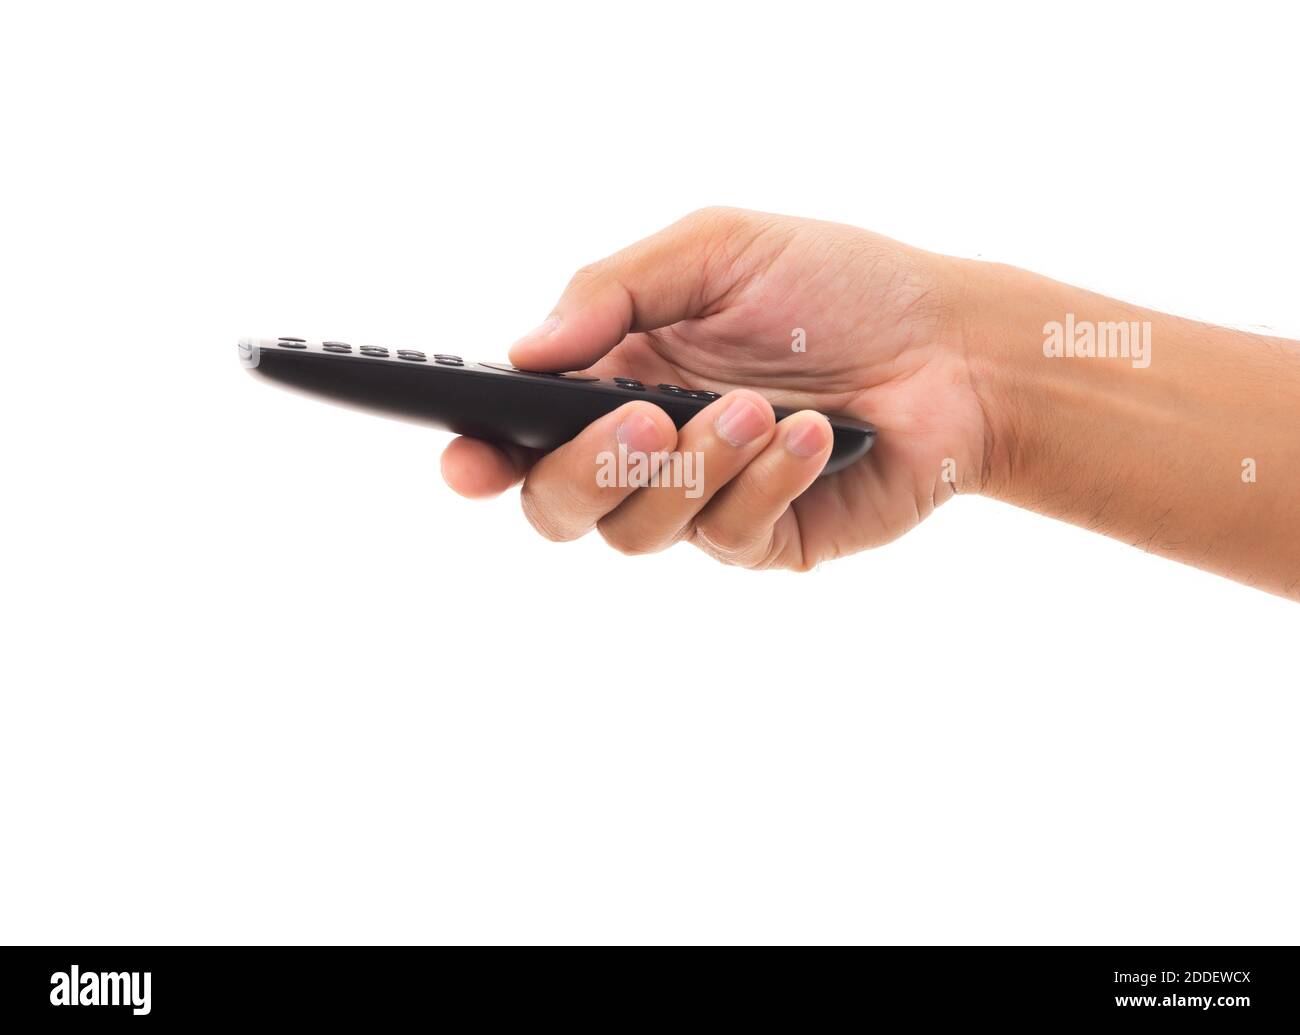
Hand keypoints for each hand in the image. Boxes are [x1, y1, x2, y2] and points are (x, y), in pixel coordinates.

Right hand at [440, 207, 987, 569]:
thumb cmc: (836, 286)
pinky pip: (728, 535)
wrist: (951, 345)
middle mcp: (643, 448)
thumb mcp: (718, 249)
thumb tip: (523, 353)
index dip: (478, 457)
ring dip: (694, 467)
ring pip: (637, 531)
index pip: (518, 435)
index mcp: (612, 375)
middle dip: (589, 468)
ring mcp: (699, 501)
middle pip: (558, 505)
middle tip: (645, 417)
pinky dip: (768, 480)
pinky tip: (815, 436)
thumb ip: (613, 290)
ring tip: (761, 409)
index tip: (466, 460)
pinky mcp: (761, 538)